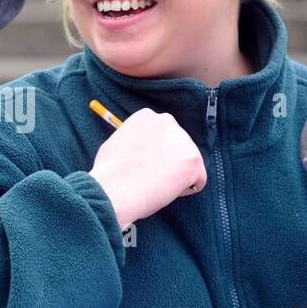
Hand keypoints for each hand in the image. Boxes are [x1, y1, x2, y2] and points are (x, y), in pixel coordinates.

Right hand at [88, 108, 206, 229]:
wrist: (114, 188)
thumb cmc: (109, 172)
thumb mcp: (117, 143)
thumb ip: (134, 140)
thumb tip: (140, 148)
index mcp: (148, 116)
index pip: (162, 134)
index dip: (154, 153)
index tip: (144, 164)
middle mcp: (168, 122)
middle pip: (178, 146)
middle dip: (168, 162)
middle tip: (150, 177)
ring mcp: (183, 141)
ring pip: (187, 163)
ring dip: (175, 176)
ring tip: (154, 184)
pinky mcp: (193, 161)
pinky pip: (197, 180)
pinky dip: (184, 190)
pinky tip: (164, 190)